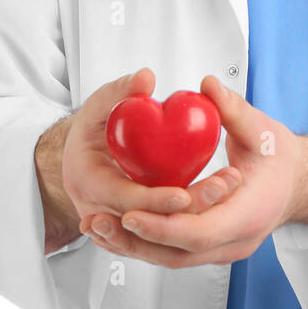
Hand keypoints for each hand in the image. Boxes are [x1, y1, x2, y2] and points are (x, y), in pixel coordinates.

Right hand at [61, 69, 241, 243]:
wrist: (82, 155)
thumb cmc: (90, 130)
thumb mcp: (99, 105)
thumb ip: (120, 90)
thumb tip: (145, 78)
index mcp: (88, 182)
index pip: (123, 200)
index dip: (153, 200)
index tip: (183, 195)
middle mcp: (101, 208)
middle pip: (148, 222)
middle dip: (186, 210)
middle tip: (221, 188)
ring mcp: (121, 221)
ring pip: (159, 230)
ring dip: (195, 213)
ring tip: (225, 188)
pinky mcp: (138, 223)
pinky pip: (164, 227)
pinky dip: (191, 216)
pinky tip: (219, 198)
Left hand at [79, 75, 307, 266]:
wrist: (298, 183)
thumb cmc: (280, 155)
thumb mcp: (261, 129)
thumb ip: (233, 109)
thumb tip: (207, 86)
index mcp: (250, 215)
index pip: (200, 232)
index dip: (161, 226)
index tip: (129, 213)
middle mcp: (236, 241)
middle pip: (178, 254)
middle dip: (134, 241)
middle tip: (98, 221)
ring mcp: (224, 250)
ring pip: (172, 259)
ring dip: (132, 246)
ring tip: (96, 227)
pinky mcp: (212, 248)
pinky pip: (174, 253)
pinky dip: (144, 244)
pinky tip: (115, 230)